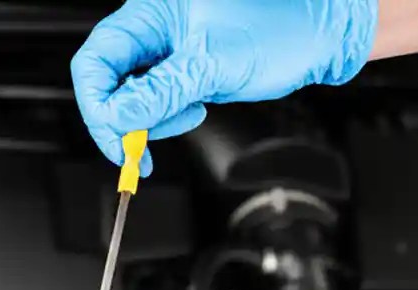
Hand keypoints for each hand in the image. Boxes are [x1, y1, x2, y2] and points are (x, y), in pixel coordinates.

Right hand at [71, 0, 378, 174]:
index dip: (99, 106)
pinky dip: (166, 115)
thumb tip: (120, 118)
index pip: (96, 62)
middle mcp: (153, 27)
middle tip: (140, 148)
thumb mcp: (216, 63)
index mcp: (150, 11)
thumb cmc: (282, 25)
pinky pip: (156, 97)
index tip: (118, 139)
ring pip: (131, 94)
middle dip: (123, 119)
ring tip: (187, 115)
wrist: (322, 33)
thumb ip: (163, 92)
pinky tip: (191, 110)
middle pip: (107, 81)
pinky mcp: (182, 67)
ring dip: (149, 119)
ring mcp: (167, 48)